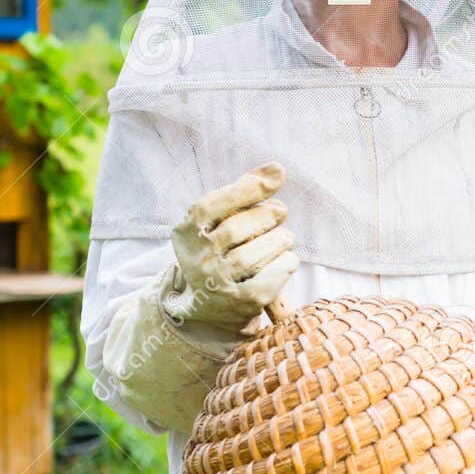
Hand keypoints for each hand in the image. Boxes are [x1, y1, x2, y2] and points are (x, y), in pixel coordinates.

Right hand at [162, 162, 298, 332]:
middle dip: (268, 215)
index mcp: (186, 234)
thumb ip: (243, 191)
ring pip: (262, 249)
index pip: (209, 207)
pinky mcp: (244, 302)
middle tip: (279, 212)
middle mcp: (197, 260)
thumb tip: (277, 169)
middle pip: (239, 228)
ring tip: (281, 239)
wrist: (209, 304)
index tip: (277, 175)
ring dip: (281, 238)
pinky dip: (287, 261)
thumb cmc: (219, 249)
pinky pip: (277, 272)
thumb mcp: (217, 220)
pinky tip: (284, 258)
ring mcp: (219, 284)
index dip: (245, 190)